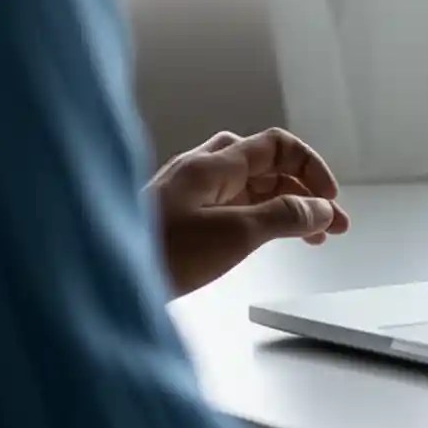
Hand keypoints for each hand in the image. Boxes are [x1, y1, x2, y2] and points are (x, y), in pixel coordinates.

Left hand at [148, 128, 351, 295]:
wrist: (97, 281)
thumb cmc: (158, 255)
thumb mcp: (235, 235)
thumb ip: (285, 217)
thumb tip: (321, 208)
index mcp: (212, 165)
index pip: (277, 146)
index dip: (311, 168)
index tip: (330, 200)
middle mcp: (200, 172)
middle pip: (267, 165)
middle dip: (304, 190)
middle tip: (330, 224)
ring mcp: (188, 194)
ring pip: (251, 187)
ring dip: (286, 205)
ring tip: (311, 236)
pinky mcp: (180, 219)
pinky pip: (233, 206)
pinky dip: (260, 217)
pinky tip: (267, 237)